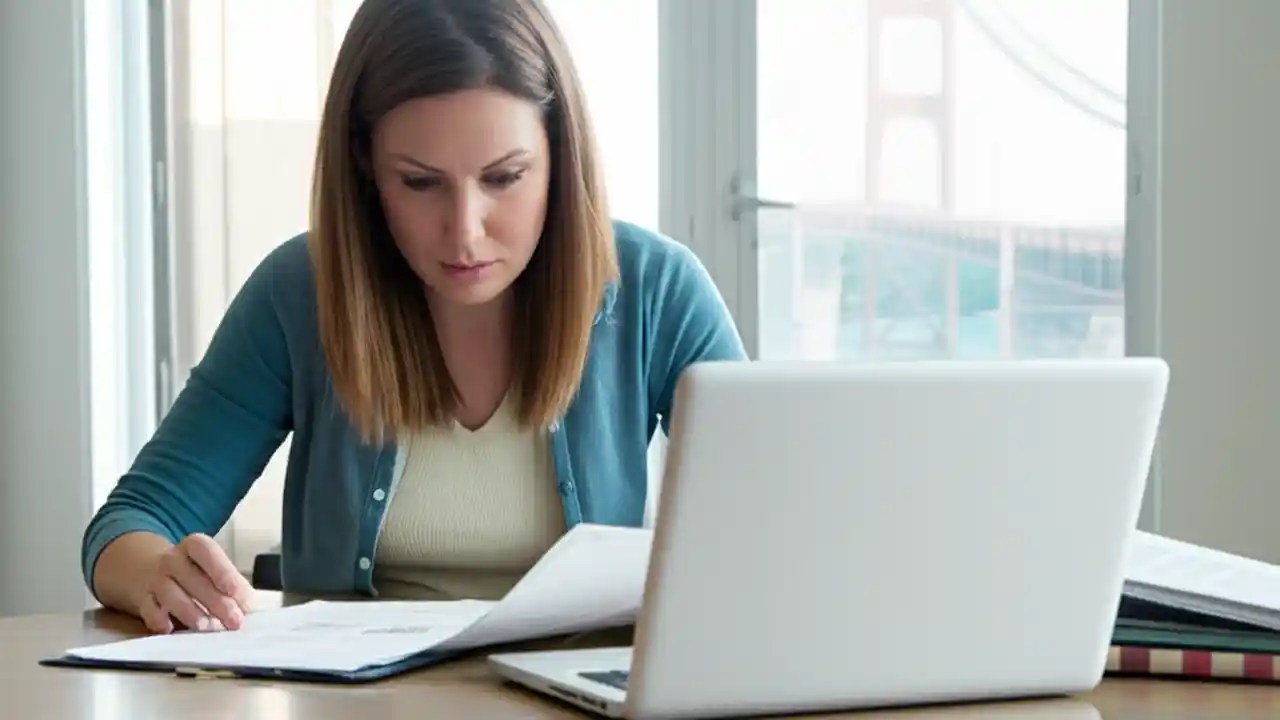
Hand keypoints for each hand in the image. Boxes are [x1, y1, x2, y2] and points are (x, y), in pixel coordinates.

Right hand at [136, 533, 253, 633]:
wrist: (142, 567)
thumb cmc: (188, 570)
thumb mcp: (208, 566)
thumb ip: (228, 582)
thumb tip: (246, 605)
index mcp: (195, 545)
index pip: (210, 555)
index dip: (228, 576)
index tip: (244, 599)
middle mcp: (172, 559)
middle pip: (195, 579)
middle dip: (217, 602)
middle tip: (234, 621)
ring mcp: (155, 578)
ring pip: (171, 594)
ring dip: (191, 612)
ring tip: (207, 627)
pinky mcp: (141, 598)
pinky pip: (148, 609)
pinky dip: (159, 620)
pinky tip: (171, 629)